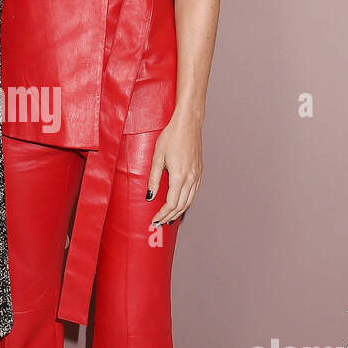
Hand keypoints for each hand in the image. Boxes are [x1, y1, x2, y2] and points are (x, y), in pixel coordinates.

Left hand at [146, 112, 202, 228]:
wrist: (188, 124)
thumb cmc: (171, 137)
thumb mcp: (157, 157)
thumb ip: (153, 179)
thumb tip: (149, 196)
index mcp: (179, 177)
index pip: (171, 204)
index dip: (162, 215)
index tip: (154, 220)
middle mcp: (191, 179)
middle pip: (181, 206)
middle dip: (169, 217)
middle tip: (158, 223)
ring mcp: (197, 176)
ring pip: (189, 201)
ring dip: (178, 212)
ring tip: (168, 219)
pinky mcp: (199, 172)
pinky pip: (193, 193)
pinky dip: (186, 202)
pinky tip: (179, 204)